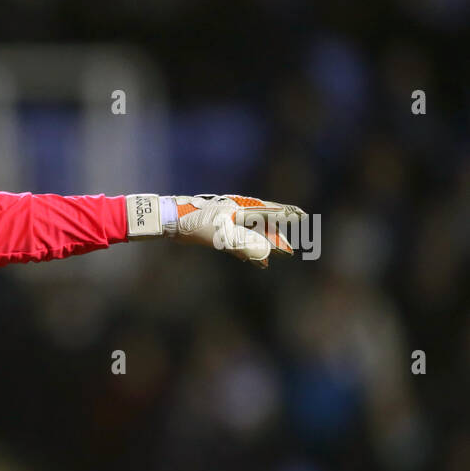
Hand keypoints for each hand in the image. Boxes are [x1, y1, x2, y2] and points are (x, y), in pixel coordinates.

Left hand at [125, 193, 304, 266]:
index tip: (302, 216)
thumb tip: (265, 256)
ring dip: (263, 245)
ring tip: (274, 257)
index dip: (286, 216)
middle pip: (263, 224)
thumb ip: (243, 245)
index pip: (270, 212)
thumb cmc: (193, 223)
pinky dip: (248, 249)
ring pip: (251, 233)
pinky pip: (239, 240)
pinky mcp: (217, 230)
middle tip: (289, 250)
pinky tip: (254, 261)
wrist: (168, 219)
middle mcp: (237, 212)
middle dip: (276, 237)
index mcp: (242, 209)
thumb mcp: (220, 235)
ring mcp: (226, 220)